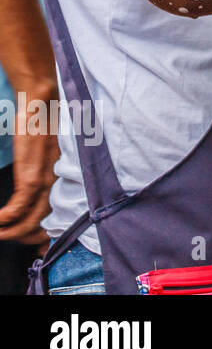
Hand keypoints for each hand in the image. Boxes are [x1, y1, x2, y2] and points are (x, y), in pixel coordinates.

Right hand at [0, 83, 57, 245]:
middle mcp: (60, 179)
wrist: (43, 101)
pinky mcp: (31, 171)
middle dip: (28, 237)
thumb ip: (49, 172)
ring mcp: (46, 176)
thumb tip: (41, 189)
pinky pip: (20, 203)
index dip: (49, 234)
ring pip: (32, 216)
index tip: (40, 247)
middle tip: (12, 240)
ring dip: (12, 231)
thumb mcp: (53, 152)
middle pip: (46, 221)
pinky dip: (8, 216)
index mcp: (66, 176)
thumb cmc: (46, 124)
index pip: (62, 214)